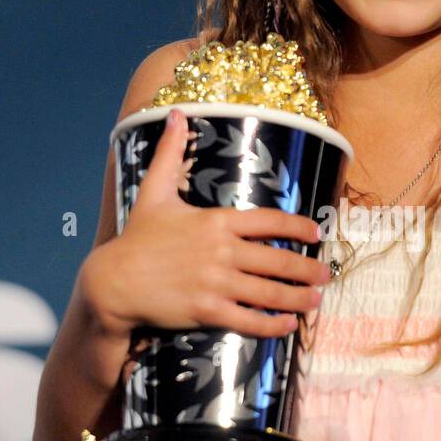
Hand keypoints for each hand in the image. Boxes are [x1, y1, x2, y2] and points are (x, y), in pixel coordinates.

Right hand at [81, 106, 330, 339]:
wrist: (113, 282)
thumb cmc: (137, 238)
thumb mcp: (154, 192)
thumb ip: (171, 154)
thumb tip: (176, 114)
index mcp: (216, 221)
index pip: (270, 222)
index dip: (298, 227)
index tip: (316, 233)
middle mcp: (222, 251)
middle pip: (278, 260)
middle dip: (308, 269)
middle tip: (326, 274)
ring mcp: (216, 282)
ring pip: (269, 292)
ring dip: (298, 297)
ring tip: (316, 299)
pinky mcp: (207, 310)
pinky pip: (249, 320)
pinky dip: (273, 324)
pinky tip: (289, 326)